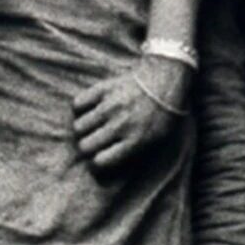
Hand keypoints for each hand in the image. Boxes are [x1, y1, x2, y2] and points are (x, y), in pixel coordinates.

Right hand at [71, 57, 187, 172]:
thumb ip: (134, 152)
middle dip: (86, 147)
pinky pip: (78, 104)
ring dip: (82, 129)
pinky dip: (79, 108)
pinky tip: (88, 109)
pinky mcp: (104, 89)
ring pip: (79, 127)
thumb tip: (107, 167)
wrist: (166, 77)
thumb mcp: (157, 138)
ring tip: (91, 126)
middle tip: (92, 143)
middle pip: (85, 146)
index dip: (96, 164)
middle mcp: (122, 123)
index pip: (101, 161)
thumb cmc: (162, 113)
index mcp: (137, 139)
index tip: (97, 161)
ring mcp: (111, 105)